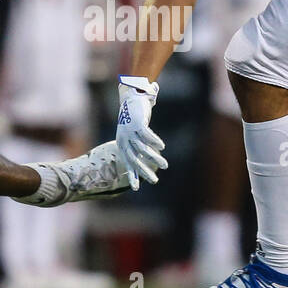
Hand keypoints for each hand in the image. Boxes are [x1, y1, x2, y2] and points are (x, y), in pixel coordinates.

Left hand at [115, 75, 166, 189]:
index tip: (137, 189)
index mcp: (123, 144)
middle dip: (145, 171)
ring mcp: (130, 132)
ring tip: (165, 165)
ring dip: (154, 158)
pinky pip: (146, 135)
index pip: (128, 163)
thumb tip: (150, 155)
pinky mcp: (138, 123)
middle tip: (155, 181)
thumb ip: (140, 144)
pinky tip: (161, 147)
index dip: (132, 176)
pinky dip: (154, 141)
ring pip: (143, 149)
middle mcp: (125, 140)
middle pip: (135, 159)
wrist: (131, 98)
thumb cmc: (134, 119)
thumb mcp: (134, 134)